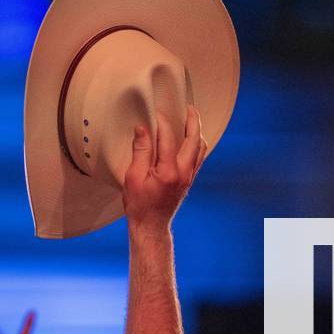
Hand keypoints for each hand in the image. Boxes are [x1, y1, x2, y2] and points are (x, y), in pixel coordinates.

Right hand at [123, 104, 206, 232]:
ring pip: (200, 148)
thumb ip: (140, 151)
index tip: (156, 113)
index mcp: (169, 171)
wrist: (151, 226)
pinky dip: (196, 144)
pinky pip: (198, 157)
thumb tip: (142, 130)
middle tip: (188, 108)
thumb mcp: (133, 177)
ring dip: (197, 132)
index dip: (162, 122)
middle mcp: (184, 172)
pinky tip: (189, 139)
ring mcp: (189, 176)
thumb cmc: (140, 205)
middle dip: (192, 121)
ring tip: (191, 120)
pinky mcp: (189, 180)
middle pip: (194, 140)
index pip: (169, 138)